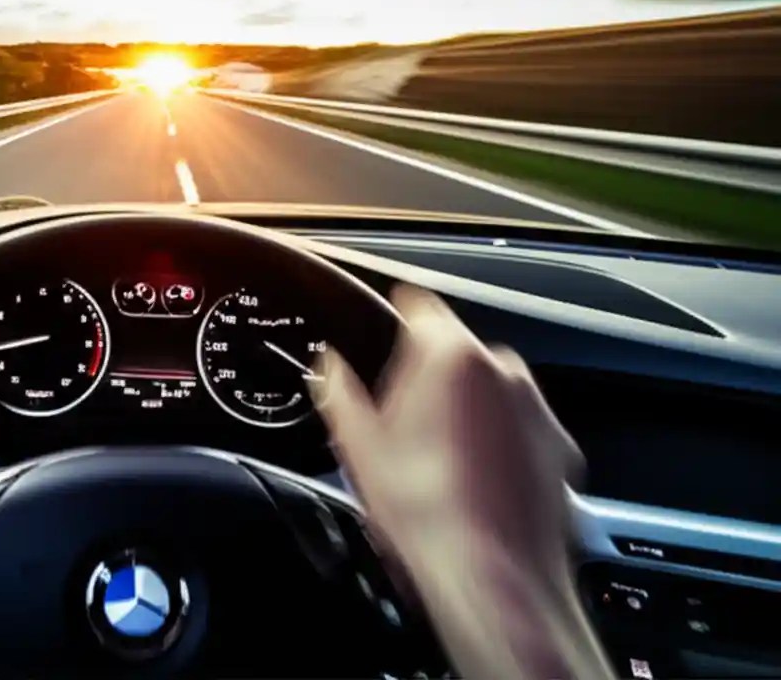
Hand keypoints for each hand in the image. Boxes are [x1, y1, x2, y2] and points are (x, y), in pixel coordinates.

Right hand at [317, 286, 610, 679]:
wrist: (494, 581)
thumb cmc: (426, 517)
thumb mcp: (358, 449)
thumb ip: (338, 391)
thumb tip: (328, 366)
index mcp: (451, 357)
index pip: (418, 306)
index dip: (393, 316)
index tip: (381, 329)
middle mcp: (505, 373)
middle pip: (452, 354)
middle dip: (426, 381)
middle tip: (398, 426)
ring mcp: (538, 411)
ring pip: (488, 393)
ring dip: (463, 415)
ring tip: (432, 467)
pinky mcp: (559, 449)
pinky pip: (517, 430)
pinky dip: (497, 446)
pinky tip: (468, 487)